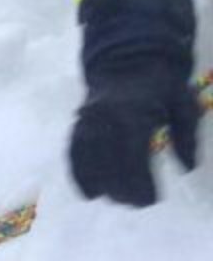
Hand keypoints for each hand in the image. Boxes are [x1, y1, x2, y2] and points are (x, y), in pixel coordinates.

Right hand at [69, 75, 199, 206]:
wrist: (127, 58)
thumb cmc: (161, 84)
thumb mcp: (184, 103)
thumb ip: (187, 135)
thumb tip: (187, 168)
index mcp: (135, 113)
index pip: (134, 155)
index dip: (140, 182)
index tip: (150, 200)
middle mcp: (107, 118)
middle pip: (109, 161)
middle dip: (122, 188)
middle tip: (136, 203)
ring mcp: (89, 120)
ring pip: (89, 159)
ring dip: (101, 183)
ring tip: (114, 199)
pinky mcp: (79, 123)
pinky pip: (74, 151)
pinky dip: (78, 174)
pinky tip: (88, 192)